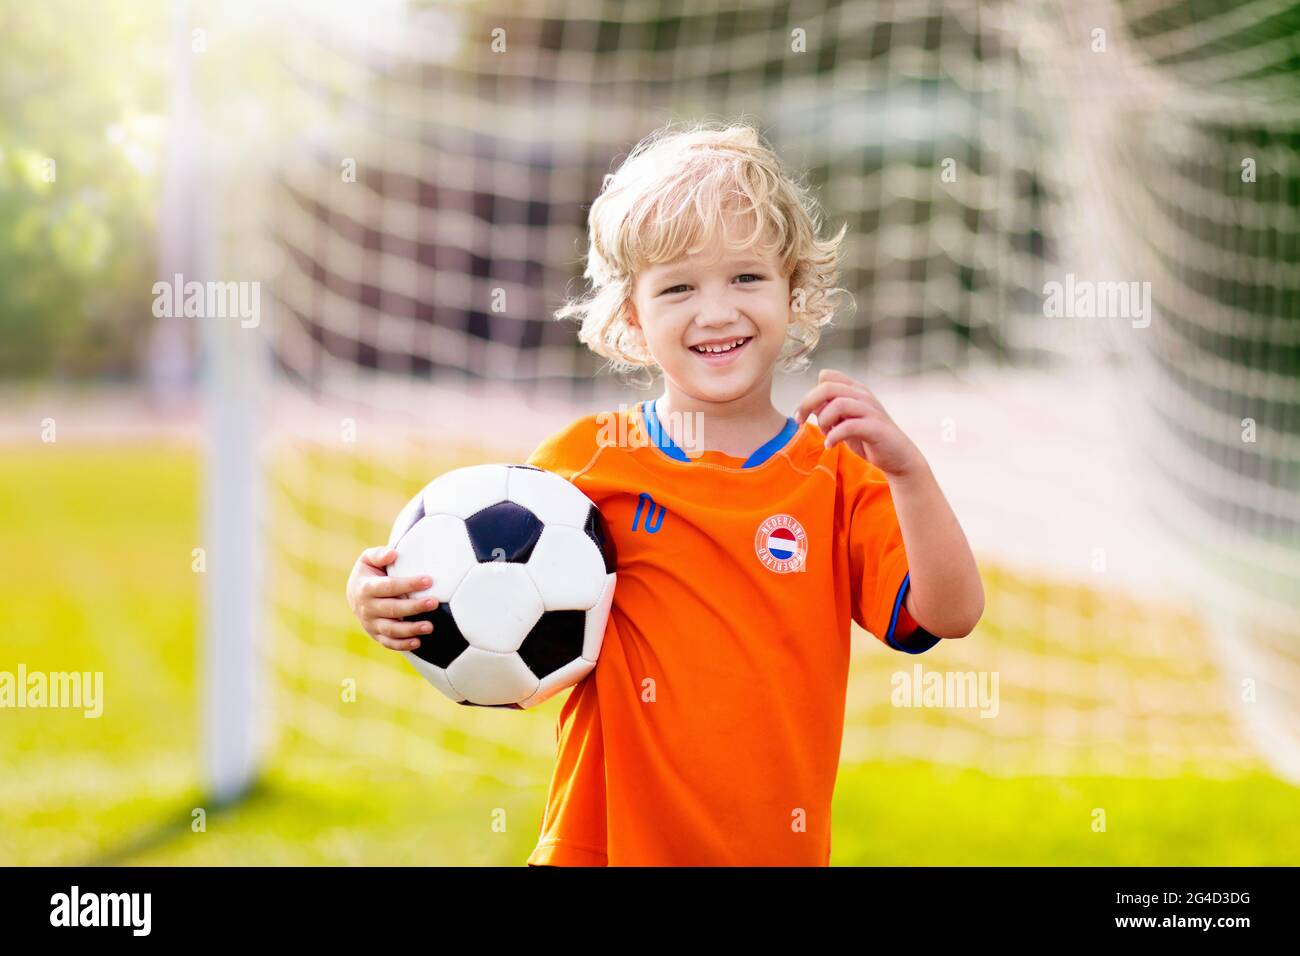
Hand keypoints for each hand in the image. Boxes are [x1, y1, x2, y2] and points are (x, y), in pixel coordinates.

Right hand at [345, 546, 438, 651]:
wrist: (355, 594)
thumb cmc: (369, 572)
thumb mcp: (368, 559)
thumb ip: (379, 554)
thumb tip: (393, 554)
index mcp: (365, 587)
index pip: (389, 586)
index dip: (409, 584)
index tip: (429, 580)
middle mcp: (367, 607)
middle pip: (392, 609)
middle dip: (414, 607)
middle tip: (434, 602)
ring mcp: (371, 623)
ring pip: (391, 629)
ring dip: (411, 629)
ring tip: (430, 626)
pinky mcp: (376, 634)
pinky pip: (389, 642)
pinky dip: (402, 645)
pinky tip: (418, 642)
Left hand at [793, 369, 924, 478]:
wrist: (898, 457)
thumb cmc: (867, 438)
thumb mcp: (843, 421)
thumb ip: (828, 411)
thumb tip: (809, 407)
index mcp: (854, 390)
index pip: (826, 376)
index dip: (810, 393)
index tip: (804, 414)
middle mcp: (862, 395)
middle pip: (827, 387)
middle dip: (807, 403)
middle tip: (800, 421)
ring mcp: (870, 410)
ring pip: (838, 403)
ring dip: (824, 420)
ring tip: (825, 434)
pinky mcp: (875, 427)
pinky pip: (849, 426)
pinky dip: (834, 436)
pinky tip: (831, 445)